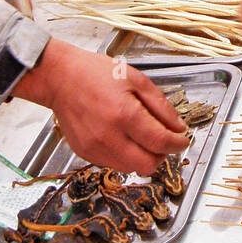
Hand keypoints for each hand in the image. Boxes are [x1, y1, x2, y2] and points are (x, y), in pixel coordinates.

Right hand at [12, 40, 188, 174]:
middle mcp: (109, 136)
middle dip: (162, 154)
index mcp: (124, 114)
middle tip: (163, 140)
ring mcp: (95, 148)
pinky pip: (114, 164)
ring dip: (143, 157)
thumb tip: (178, 128)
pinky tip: (123, 137)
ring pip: (132, 169)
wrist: (59, 78)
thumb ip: (160, 106)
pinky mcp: (85, 153)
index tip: (182, 140)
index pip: (161, 142)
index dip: (178, 144)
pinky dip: (125, 156)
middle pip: (148, 164)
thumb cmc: (95, 74)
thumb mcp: (136, 79)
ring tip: (142, 137)